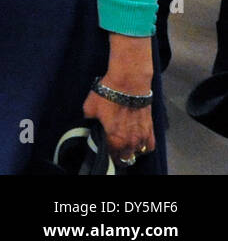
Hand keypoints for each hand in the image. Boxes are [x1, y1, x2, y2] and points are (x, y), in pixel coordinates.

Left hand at [82, 33, 156, 165]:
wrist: (129, 82)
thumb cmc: (107, 95)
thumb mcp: (89, 108)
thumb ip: (90, 121)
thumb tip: (89, 125)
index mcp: (114, 139)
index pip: (110, 157)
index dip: (105, 154)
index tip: (102, 149)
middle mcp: (130, 141)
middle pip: (125, 158)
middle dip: (118, 155)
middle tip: (112, 147)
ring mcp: (142, 136)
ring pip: (137, 153)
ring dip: (131, 151)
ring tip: (124, 144)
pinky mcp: (151, 129)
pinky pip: (149, 145)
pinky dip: (143, 146)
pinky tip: (137, 141)